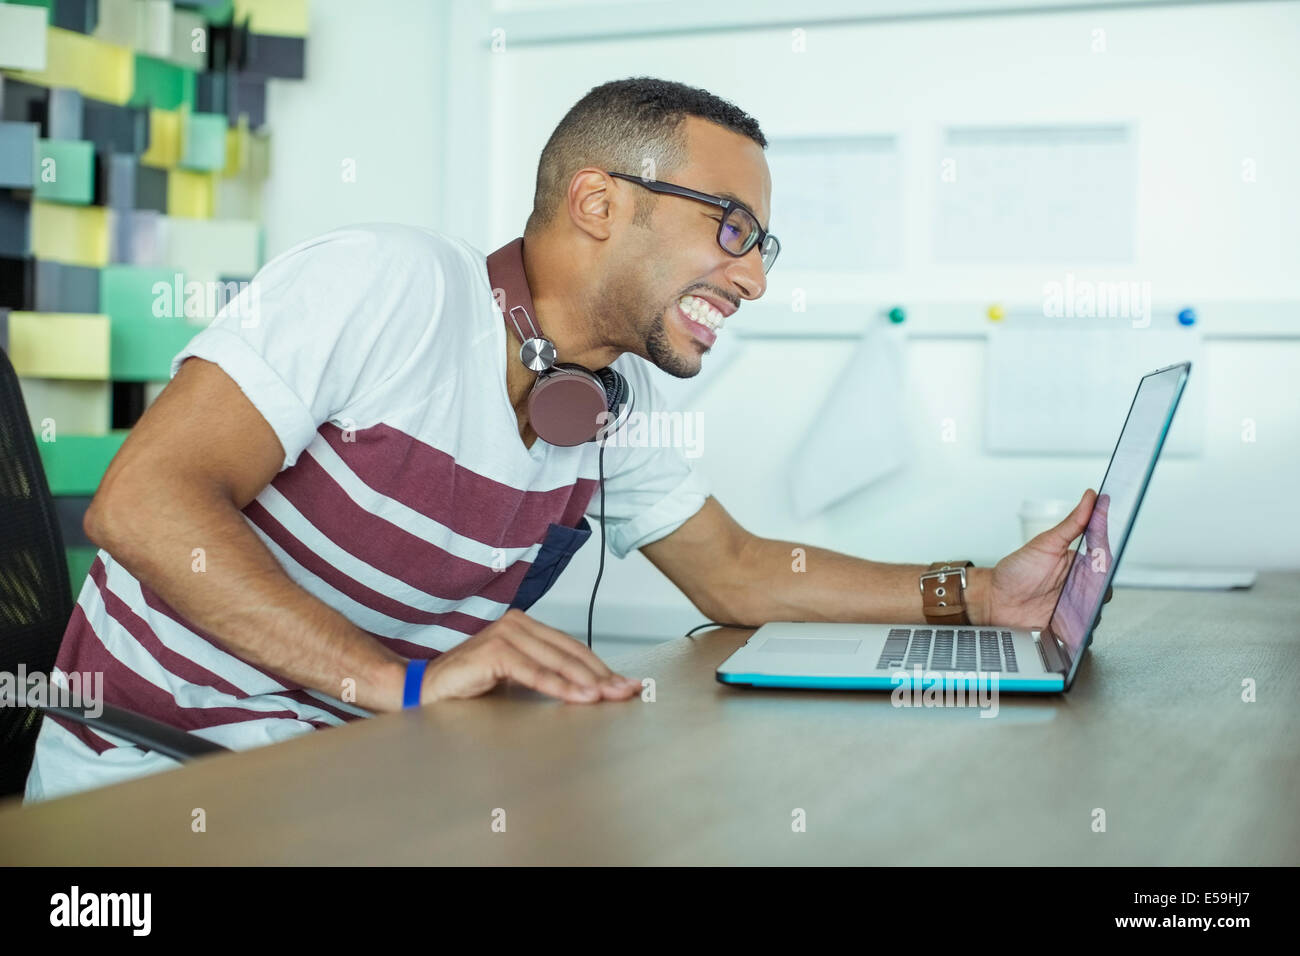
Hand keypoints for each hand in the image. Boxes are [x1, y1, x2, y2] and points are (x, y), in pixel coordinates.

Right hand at [420, 608, 641, 704]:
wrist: (423, 690)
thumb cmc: (468, 686)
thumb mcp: (514, 677)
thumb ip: (542, 674)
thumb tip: (585, 689)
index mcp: (524, 626)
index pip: (572, 647)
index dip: (600, 666)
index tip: (625, 683)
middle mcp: (516, 624)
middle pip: (570, 653)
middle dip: (602, 675)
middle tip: (627, 691)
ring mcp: (505, 635)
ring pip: (558, 662)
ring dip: (588, 682)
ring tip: (611, 696)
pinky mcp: (494, 652)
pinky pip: (536, 673)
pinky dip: (561, 687)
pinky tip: (581, 697)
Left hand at [983, 489, 1113, 634]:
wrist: (993, 599)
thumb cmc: (1016, 571)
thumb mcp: (1045, 543)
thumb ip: (1072, 523)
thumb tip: (1091, 497)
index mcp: (1079, 564)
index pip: (1105, 557)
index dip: (1110, 555)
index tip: (1105, 551)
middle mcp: (1080, 587)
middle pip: (1105, 590)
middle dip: (1101, 590)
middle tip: (1088, 586)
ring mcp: (1074, 609)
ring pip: (1097, 613)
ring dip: (1091, 612)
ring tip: (1076, 607)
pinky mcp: (1066, 628)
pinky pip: (1083, 633)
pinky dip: (1082, 633)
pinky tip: (1075, 628)